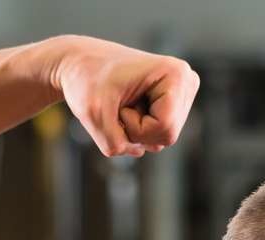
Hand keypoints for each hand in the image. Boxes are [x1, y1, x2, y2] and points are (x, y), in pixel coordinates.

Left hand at [50, 36, 199, 157]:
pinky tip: (128, 106)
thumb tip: (138, 151)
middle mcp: (186, 82)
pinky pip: (158, 136)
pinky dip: (137, 129)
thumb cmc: (85, 80)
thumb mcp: (94, 115)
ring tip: (123, 104)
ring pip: (162, 138)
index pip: (165, 128)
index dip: (135, 127)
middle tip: (118, 106)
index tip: (118, 104)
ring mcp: (182, 93)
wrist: (79, 63)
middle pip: (168, 136)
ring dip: (135, 130)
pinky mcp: (173, 103)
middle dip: (136, 130)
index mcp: (175, 74)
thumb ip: (114, 145)